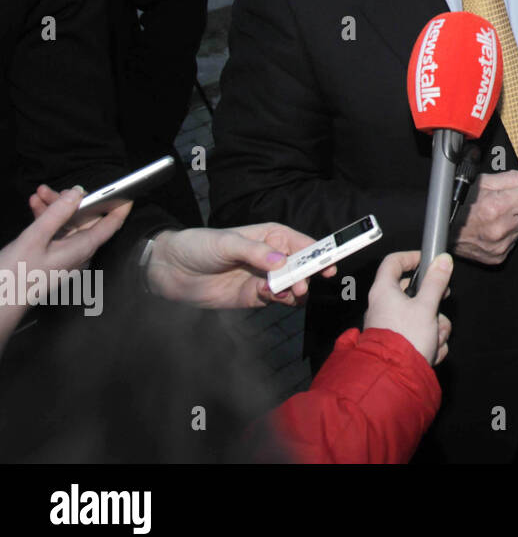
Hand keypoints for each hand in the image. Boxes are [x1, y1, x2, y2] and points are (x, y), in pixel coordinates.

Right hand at [1, 188, 130, 351]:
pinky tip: (35, 207)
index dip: (119, 206)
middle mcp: (79, 253)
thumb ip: (58, 213)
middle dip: (70, 202)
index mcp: (83, 249)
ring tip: (38, 194)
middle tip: (50, 189)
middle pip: (85, 221)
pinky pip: (57, 234)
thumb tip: (77, 192)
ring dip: (55, 208)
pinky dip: (48, 220)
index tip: (125, 190)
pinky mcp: (53, 258)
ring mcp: (66, 256)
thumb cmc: (15, 276)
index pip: (111, 224)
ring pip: (69, 225)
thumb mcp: (36, 237)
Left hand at [146, 223, 333, 308]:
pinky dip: (278, 300)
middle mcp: (274, 257)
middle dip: (305, 277)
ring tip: (282, 292)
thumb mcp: (226, 243)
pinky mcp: (255, 296)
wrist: (170, 271)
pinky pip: (277, 299)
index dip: (320, 254)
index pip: (304, 245)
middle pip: (303, 268)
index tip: (329, 266)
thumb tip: (282, 261)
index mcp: (273, 236)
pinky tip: (265, 295)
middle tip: (298, 286)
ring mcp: (266, 277)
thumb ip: (255, 252)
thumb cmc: (199, 246)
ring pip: (293, 286)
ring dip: (293, 290)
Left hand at [363, 250, 451, 364]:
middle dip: (433, 302)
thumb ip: (436, 282)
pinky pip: (419, 334)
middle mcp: (383, 306)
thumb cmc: (405, 338)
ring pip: (420, 315)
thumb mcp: (426, 306)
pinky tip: (432, 350)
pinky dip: (430, 341)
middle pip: (413, 292)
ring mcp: (390, 325)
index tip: (428, 261)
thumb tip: (443, 260)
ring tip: (435, 337)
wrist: (394, 377)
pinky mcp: (398, 342)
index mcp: (384, 291)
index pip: (393, 262)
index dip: (412, 257)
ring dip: (435, 326)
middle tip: (442, 301)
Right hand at [450, 169, 517, 265]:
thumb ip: (513, 178)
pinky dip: (508, 235)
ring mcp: (500, 246)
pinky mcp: (498, 257)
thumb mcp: (484, 182)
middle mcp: (500, 229)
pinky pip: (514, 242)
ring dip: (514, 222)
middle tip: (502, 205)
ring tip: (495, 217)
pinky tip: (493, 229)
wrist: (443, 228)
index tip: (511, 193)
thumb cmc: (460, 203)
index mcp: (497, 207)